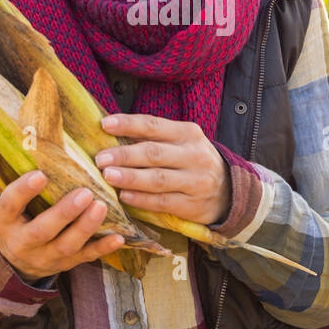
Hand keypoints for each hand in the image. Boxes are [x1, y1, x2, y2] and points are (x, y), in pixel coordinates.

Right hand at [0, 171, 124, 283]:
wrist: (16, 260)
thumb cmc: (17, 218)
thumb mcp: (11, 204)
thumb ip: (26, 184)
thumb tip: (48, 144)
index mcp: (4, 221)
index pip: (9, 205)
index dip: (23, 191)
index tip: (40, 174)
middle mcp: (21, 242)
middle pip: (41, 231)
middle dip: (64, 213)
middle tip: (85, 193)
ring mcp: (44, 257)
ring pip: (65, 246)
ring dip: (85, 227)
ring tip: (102, 206)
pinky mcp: (64, 265)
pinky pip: (85, 257)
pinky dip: (102, 248)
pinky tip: (118, 237)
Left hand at [94, 114, 231, 225]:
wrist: (228, 191)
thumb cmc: (192, 161)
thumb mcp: (181, 142)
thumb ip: (153, 137)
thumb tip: (111, 131)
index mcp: (187, 133)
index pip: (154, 125)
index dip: (128, 124)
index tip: (104, 125)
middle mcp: (193, 155)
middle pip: (154, 153)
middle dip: (124, 155)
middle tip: (100, 158)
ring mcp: (195, 181)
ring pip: (158, 179)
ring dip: (130, 177)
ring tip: (107, 176)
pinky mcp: (192, 204)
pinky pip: (162, 202)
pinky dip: (142, 199)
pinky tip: (124, 196)